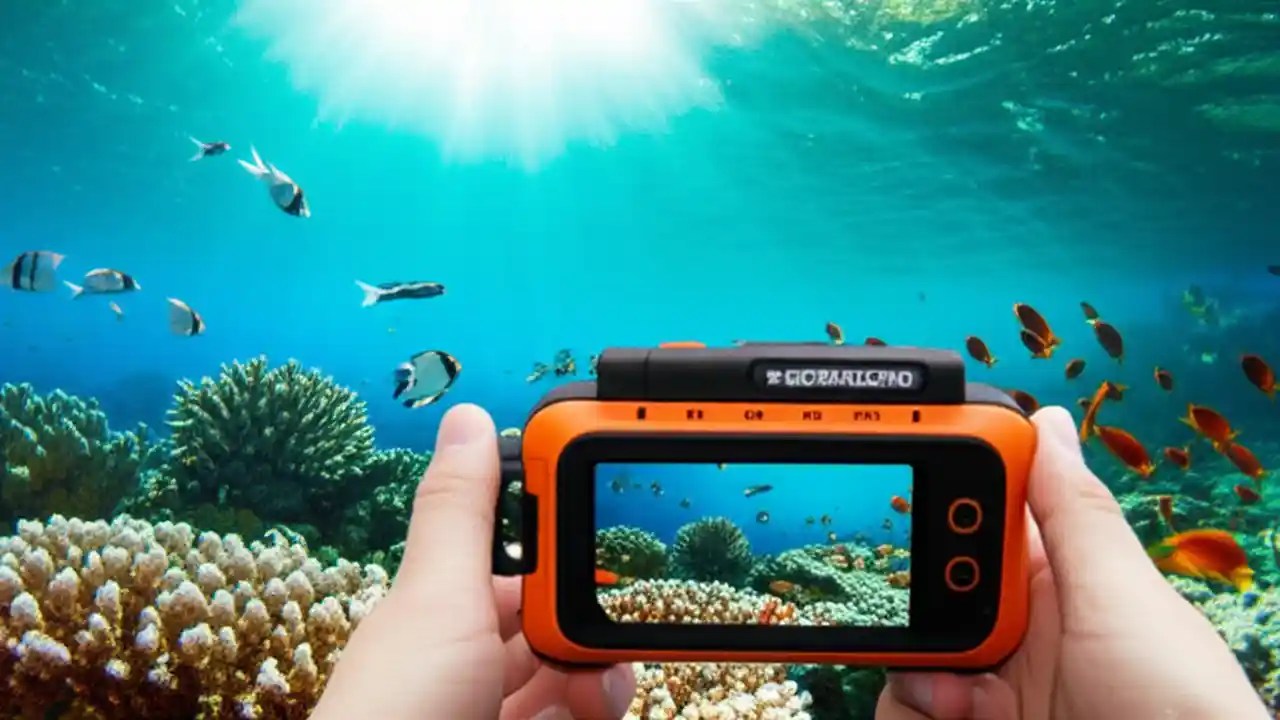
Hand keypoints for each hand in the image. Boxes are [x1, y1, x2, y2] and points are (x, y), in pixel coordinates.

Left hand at [311, 404, 636, 719]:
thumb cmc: (395, 715)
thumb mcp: (438, 598)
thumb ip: (463, 512)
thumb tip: (466, 417)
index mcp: (435, 620)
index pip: (505, 568)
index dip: (554, 549)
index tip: (595, 530)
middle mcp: (462, 672)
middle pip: (548, 631)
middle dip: (588, 624)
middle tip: (606, 629)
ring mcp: (490, 715)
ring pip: (570, 684)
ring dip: (601, 678)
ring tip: (603, 686)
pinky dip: (595, 710)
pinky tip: (598, 707)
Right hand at [876, 407, 1267, 718]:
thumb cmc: (1180, 712)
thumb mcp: (1123, 604)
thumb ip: (1074, 516)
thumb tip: (1048, 423)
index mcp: (1062, 583)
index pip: (983, 520)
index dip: (943, 499)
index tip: (907, 476)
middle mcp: (1022, 633)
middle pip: (928, 592)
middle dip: (916, 604)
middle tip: (948, 629)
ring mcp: (996, 689)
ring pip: (909, 657)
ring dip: (916, 675)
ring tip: (961, 704)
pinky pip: (909, 708)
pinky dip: (916, 711)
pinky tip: (956, 717)